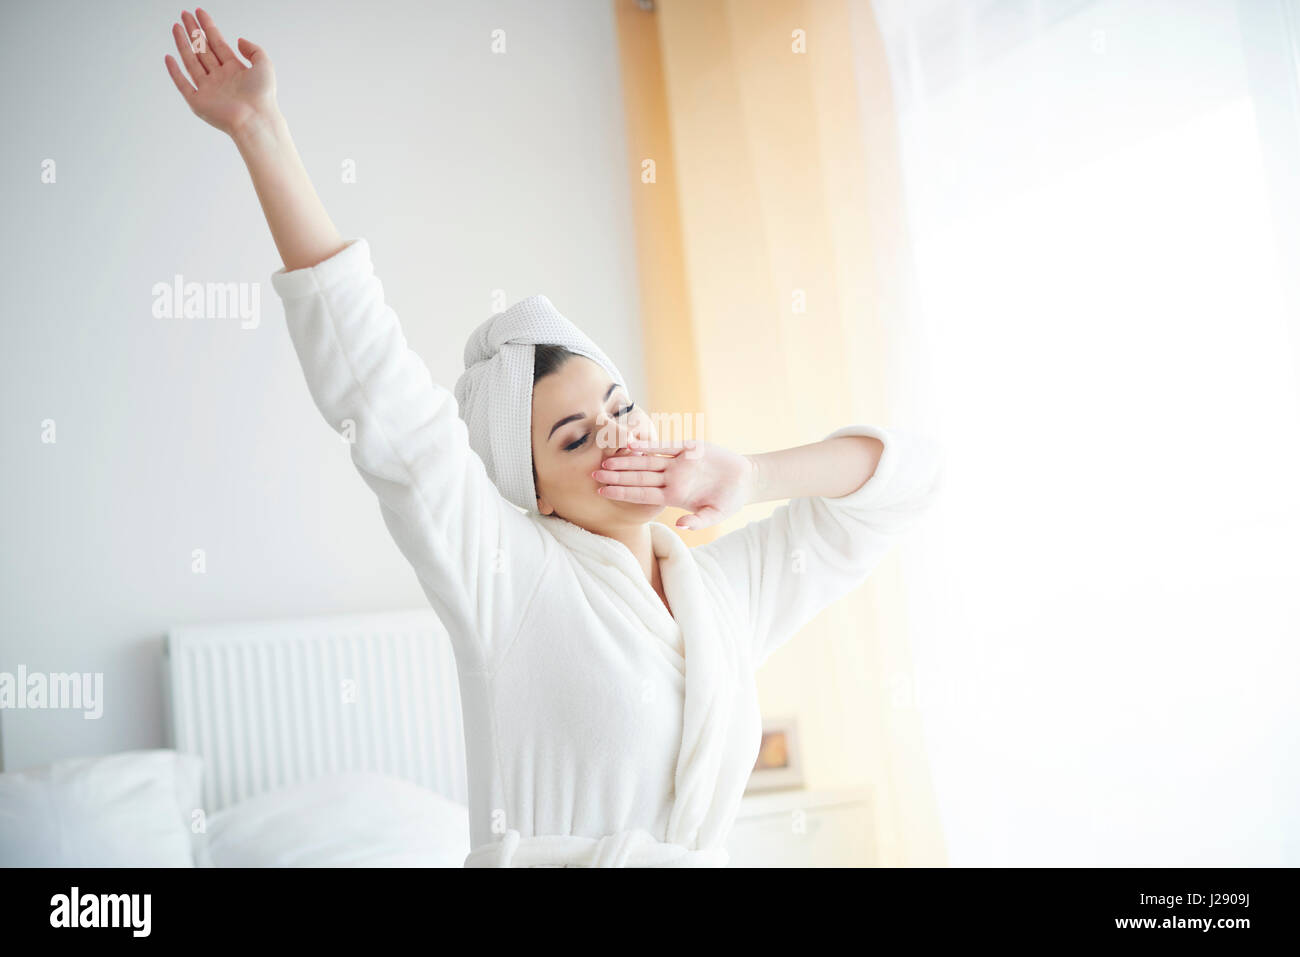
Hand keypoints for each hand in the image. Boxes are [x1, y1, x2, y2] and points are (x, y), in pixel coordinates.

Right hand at [165, 9, 276, 136]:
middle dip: (193, 31)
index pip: (217, 43)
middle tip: (184, 14)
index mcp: (234, 70)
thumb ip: (254, 49)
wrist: (255, 119)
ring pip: (191, 62)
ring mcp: (208, 89)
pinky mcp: (198, 102)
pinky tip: (169, 57)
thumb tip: (238, 40)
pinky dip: (175, 72)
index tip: (199, 12)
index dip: (208, 27)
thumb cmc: (262, 96)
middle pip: (203, 49)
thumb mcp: (264, 65)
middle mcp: (220, 78)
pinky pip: (183, 84)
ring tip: (176, 26)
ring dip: (183, 44)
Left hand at [592, 437, 755, 530]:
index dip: (621, 492)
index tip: (602, 491)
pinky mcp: (689, 448)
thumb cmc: (729, 501)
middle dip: (616, 476)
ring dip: (626, 461)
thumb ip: (697, 521)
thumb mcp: (714, 515)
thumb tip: (679, 525)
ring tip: (605, 460)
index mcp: (673, 496)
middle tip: (592, 474)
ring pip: (647, 461)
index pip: (641, 494)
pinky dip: (650, 444)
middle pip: (638, 477)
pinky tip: (632, 443)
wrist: (746, 480)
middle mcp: (671, 479)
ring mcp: (678, 463)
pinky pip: (666, 445)